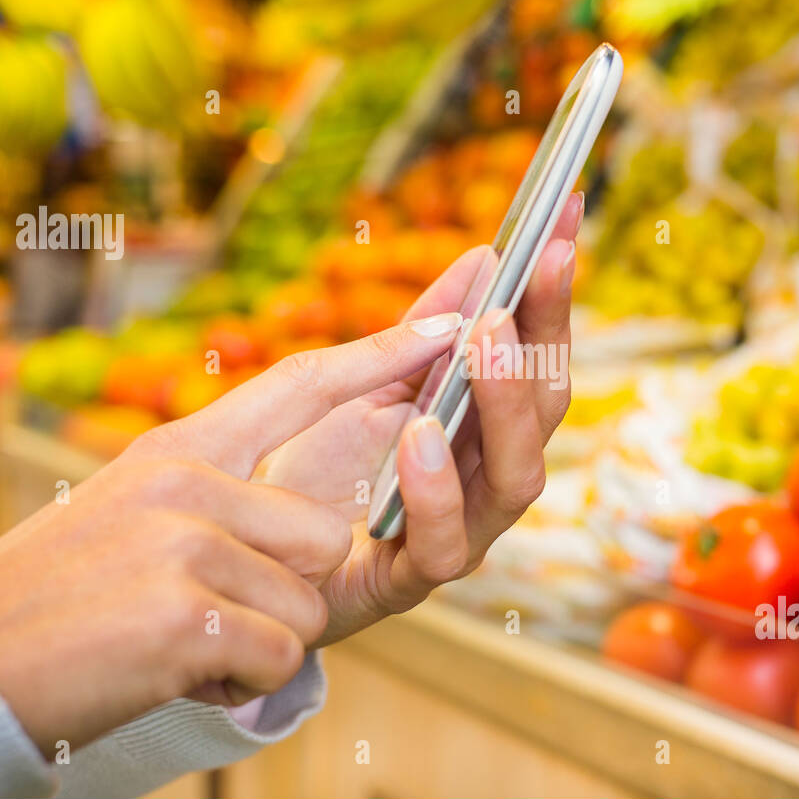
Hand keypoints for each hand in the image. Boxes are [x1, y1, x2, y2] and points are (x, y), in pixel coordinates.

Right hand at [0, 315, 462, 753]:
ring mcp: (184, 542)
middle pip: (326, 534)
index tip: (455, 315)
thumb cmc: (69, 593)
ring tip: (176, 637)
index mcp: (182, 448)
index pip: (303, 382)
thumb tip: (329, 516)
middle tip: (203, 602)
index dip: (385, 353)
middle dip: (287, 588)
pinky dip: (236, 678)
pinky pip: (279, 654)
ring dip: (257, 638)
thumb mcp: (141, 509)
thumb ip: (230, 489)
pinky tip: (169, 666)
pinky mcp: (185, 614)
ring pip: (308, 602)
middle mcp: (185, 480)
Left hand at [264, 192, 582, 644]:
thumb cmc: (301, 469)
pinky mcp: (405, 580)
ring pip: (516, 479)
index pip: (534, 356)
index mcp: (473, 427)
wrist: (234, 558)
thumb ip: (412, 332)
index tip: (565, 218)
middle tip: (535, 273)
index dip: (552, 292)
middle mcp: (478, 477)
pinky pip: (443, 544)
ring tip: (485, 341)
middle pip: (542, 412)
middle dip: (542, 338)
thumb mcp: (352, 381)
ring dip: (504, 405)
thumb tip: (482, 258)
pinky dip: (437, 490)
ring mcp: (452, 530)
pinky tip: (419, 435)